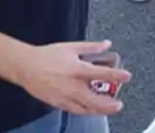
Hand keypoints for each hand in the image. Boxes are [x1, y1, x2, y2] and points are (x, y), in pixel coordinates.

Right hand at [13, 40, 131, 115]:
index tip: (127, 76)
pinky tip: (91, 109)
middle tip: (119, 104)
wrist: (26, 67)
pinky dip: (86, 111)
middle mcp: (73, 86)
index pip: (103, 74)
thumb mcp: (71, 47)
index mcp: (78, 69)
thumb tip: (106, 44)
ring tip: (109, 108)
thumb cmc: (48, 56)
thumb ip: (91, 47)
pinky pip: (75, 110)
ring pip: (87, 109)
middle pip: (97, 100)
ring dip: (100, 110)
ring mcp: (65, 97)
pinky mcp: (58, 103)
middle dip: (110, 104)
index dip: (117, 75)